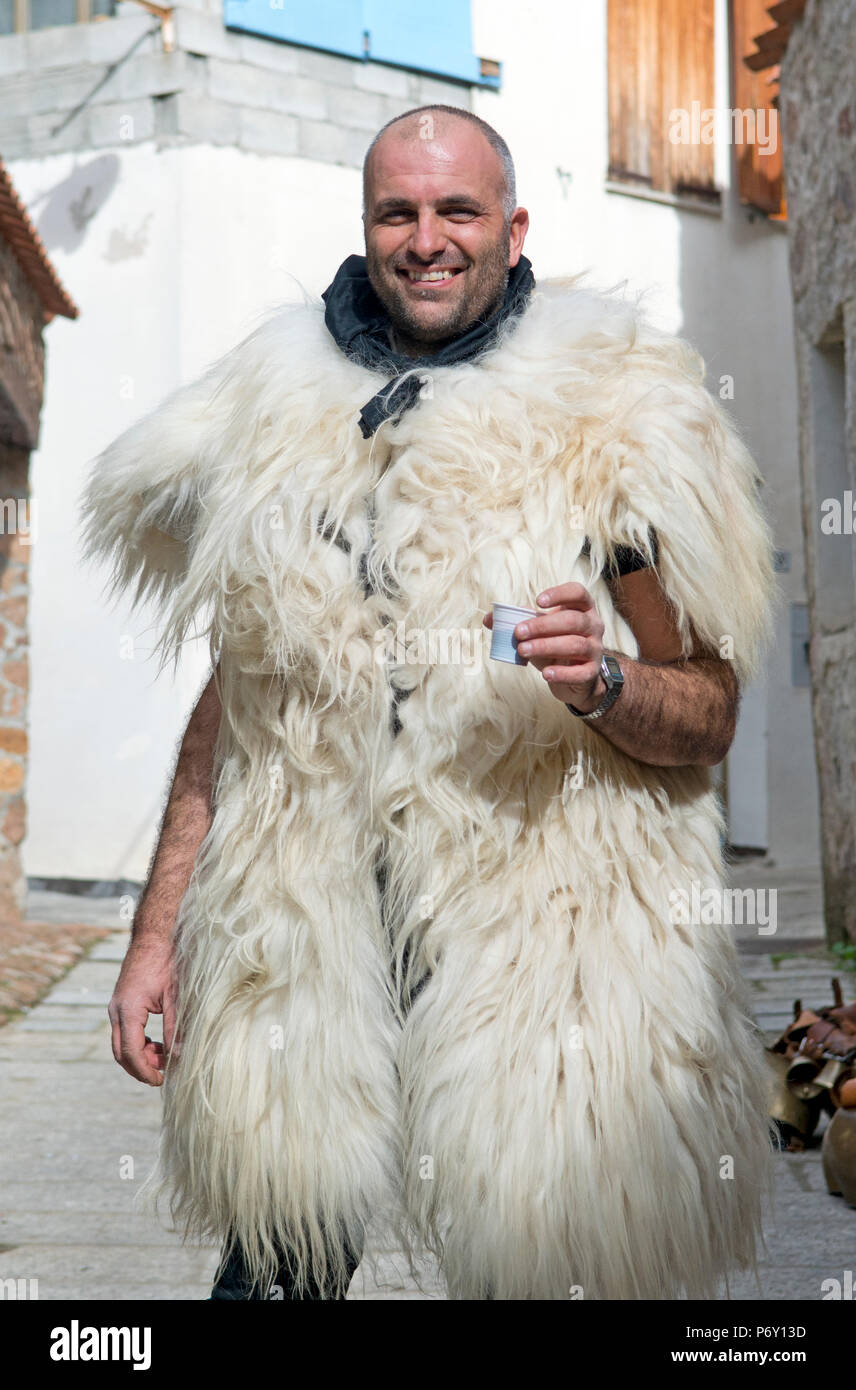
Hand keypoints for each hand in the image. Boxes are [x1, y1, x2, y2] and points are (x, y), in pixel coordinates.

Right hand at [107, 938, 175, 1086]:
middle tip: (162, 1076)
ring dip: (140, 1055)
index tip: (160, 1080)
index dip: (144, 1070)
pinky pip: (126, 1032)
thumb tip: (180, 1055)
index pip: (130, 1052)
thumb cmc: (167, 961)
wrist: (155, 936)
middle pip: (120, 1052)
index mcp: (128, 1009)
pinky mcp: (122, 1004)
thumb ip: (175, 1027)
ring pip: (122, 1043)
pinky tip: (158, 1043)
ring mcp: (117, 1007)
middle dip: (139, 1067)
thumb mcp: (175, 996)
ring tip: (164, 1057)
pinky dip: (139, 1043)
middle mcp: (117, 1010)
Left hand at [483, 582, 605, 711]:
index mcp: (582, 608)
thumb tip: (489, 619)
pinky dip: (562, 673)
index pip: (578, 593)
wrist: (574, 677)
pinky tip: (545, 673)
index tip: (537, 601)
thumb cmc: (555, 645)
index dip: (560, 594)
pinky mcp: (591, 672)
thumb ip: (516, 622)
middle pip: (573, 620)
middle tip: (518, 632)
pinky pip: (579, 672)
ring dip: (546, 646)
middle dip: (542, 625)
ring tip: (522, 650)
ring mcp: (595, 649)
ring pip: (575, 644)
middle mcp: (593, 625)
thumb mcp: (538, 631)